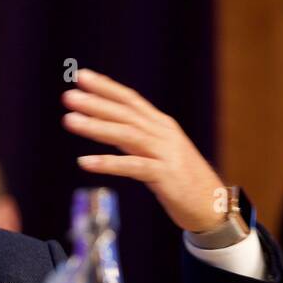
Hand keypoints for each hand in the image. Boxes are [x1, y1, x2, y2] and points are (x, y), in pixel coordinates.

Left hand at [61, 69, 226, 232]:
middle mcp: (163, 134)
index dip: (106, 87)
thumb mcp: (159, 153)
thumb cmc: (183, 181)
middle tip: (68, 95)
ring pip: (126, 135)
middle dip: (95, 102)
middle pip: (125, 113)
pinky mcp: (165, 176)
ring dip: (96, 126)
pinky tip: (84, 162)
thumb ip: (135, 139)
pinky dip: (107, 163)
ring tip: (69, 120)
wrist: (214, 207)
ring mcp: (165, 153)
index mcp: (161, 126)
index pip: (130, 100)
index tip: (82, 76)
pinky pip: (132, 167)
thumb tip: (107, 127)